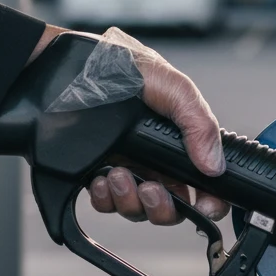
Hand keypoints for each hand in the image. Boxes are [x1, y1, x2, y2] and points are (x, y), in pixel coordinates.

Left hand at [33, 25, 228, 225]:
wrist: (61, 69)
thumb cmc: (115, 65)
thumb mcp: (168, 85)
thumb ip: (197, 123)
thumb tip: (214, 164)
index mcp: (176, 138)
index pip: (203, 181)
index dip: (210, 201)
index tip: (205, 206)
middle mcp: (153, 157)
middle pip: (171, 206)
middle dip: (164, 207)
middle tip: (151, 189)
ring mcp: (124, 166)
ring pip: (138, 210)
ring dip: (131, 201)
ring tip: (117, 175)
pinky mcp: (93, 174)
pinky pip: (105, 204)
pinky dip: (105, 199)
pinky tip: (99, 178)